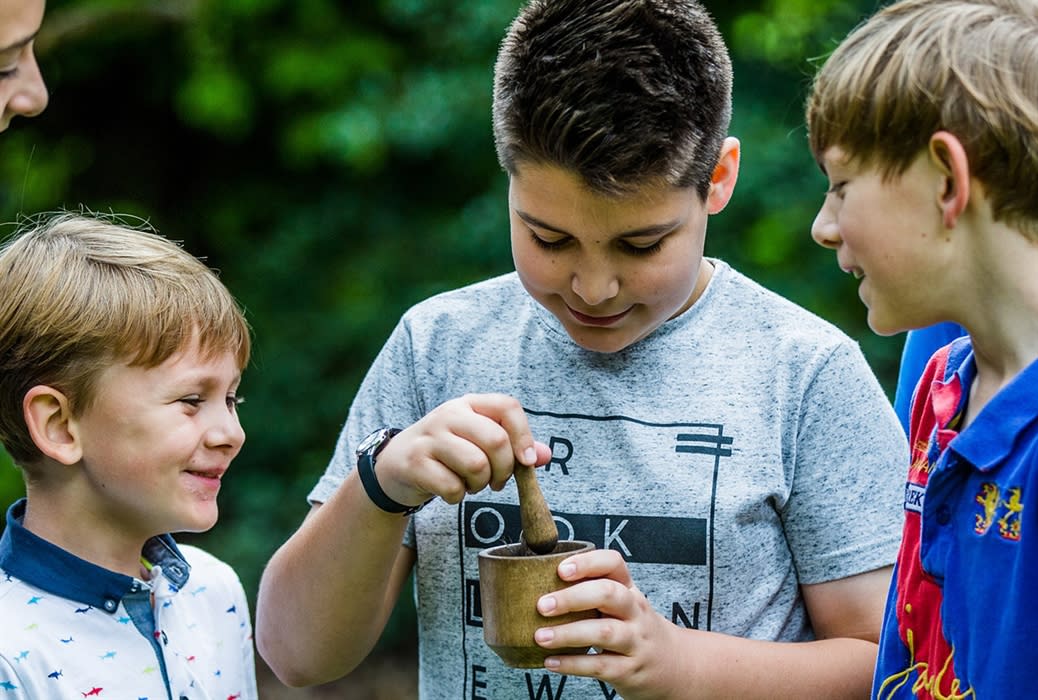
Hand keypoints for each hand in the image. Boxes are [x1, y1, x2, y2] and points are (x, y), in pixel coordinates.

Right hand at [372, 393, 551, 507]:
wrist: (395, 466)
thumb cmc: (446, 454)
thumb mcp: (477, 442)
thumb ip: (512, 446)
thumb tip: (544, 455)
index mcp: (469, 404)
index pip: (507, 406)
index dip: (523, 435)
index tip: (526, 462)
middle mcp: (448, 414)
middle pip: (495, 441)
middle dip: (504, 470)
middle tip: (496, 481)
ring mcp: (429, 437)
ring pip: (476, 465)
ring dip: (480, 485)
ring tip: (470, 484)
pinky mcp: (414, 463)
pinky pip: (452, 486)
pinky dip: (457, 496)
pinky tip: (450, 490)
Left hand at [533, 549, 683, 698]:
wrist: (675, 666)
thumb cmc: (633, 628)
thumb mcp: (622, 605)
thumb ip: (590, 593)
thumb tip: (535, 583)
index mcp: (629, 589)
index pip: (613, 564)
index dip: (587, 563)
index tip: (560, 569)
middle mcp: (634, 611)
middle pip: (608, 594)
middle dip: (572, 598)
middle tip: (542, 605)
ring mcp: (635, 641)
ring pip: (604, 632)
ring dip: (568, 633)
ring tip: (540, 636)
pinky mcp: (629, 670)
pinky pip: (600, 665)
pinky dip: (573, 664)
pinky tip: (551, 662)